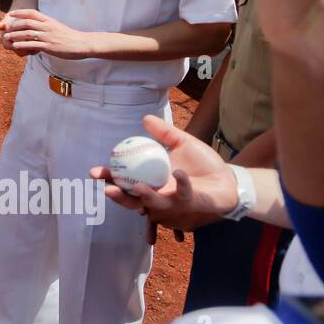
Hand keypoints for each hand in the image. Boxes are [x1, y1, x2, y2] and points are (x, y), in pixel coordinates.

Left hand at [0, 8, 93, 59]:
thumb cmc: (71, 37)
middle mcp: (47, 26)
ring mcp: (48, 36)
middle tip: (4, 27)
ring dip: (15, 35)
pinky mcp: (49, 46)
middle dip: (14, 24)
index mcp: (49, 21)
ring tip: (6, 37)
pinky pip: (33, 45)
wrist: (83, 43)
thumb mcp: (58, 28)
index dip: (20, 12)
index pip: (32, 13)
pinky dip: (23, 44)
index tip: (11, 13)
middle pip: (27, 22)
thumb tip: (39, 28)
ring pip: (28, 33)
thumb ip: (47, 27)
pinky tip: (15, 46)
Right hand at [89, 114, 238, 244]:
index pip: (124, 182)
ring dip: (144, 197)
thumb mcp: (182, 143)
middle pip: (131, 200)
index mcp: (150, 181)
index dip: (108, 178)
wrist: (228, 178)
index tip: (95, 172)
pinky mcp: (189, 203)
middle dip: (118, 196)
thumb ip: (164, 133)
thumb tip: (145, 119)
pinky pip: (182, 194)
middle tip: (107, 188)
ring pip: (153, 205)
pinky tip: (178, 172)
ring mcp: (173, 203)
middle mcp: (157, 195)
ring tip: (137, 187)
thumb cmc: (203, 163)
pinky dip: (180, 183)